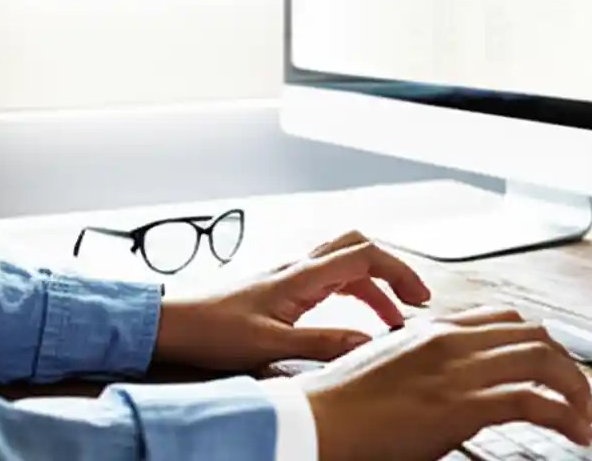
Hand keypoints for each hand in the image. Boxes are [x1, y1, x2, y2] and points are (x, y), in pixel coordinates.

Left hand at [154, 231, 430, 370]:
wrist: (173, 324)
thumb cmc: (214, 331)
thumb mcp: (271, 344)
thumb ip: (323, 342)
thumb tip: (369, 343)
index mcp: (302, 275)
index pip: (366, 256)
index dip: (399, 273)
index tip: (419, 299)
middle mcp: (300, 267)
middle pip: (360, 247)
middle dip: (393, 270)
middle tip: (414, 300)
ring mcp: (291, 274)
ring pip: (346, 261)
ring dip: (374, 283)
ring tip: (391, 316)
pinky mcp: (283, 286)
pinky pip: (330, 276)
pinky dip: (354, 289)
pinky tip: (354, 314)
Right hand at [297, 307, 591, 460]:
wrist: (312, 424)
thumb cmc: (337, 406)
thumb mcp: (387, 366)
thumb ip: (424, 362)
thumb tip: (446, 381)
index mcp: (434, 330)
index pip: (505, 319)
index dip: (538, 341)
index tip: (551, 363)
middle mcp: (453, 340)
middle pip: (535, 334)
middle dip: (566, 363)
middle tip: (578, 392)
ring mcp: (461, 370)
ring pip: (545, 360)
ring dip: (576, 387)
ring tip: (585, 414)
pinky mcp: (465, 405)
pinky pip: (536, 401)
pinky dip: (567, 415)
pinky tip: (576, 431)